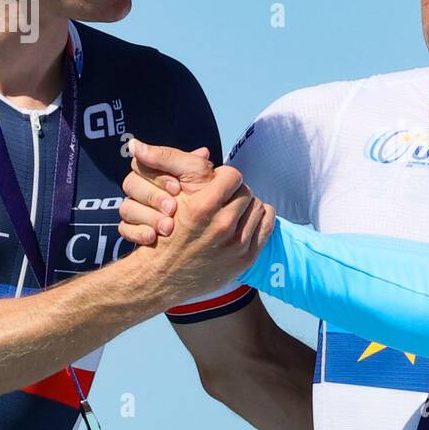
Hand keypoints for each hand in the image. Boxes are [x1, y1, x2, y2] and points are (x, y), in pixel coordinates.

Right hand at [118, 139, 216, 244]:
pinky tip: (152, 237)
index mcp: (160, 171)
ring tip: (168, 227)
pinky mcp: (134, 231)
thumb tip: (135, 144)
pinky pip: (123, 229)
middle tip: (173, 208)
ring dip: (148, 216)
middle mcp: (146, 188)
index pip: (141, 163)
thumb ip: (171, 156)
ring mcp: (138, 211)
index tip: (177, 188)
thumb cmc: (208, 200)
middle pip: (130, 183)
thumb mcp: (197, 174)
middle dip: (153, 197)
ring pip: (125, 207)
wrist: (210, 240)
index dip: (158, 176)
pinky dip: (138, 233)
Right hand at [120, 140, 274, 303]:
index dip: (224, 177)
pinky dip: (259, 219)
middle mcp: (222, 226)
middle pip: (246, 191)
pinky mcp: (246, 258)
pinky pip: (267, 225)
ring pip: (257, 206)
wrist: (161, 277)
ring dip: (247, 206)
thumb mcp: (170, 201)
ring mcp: (237, 244)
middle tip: (225, 198)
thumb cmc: (164, 235)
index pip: (232, 175)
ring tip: (233, 210)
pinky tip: (247, 220)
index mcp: (203, 207)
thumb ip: (186, 173)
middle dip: (236, 192)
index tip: (218, 183)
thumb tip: (205, 151)